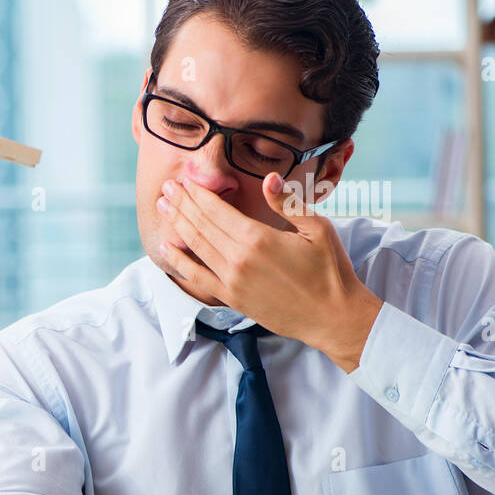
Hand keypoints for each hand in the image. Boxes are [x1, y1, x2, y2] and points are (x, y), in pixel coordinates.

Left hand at [158, 173, 382, 372]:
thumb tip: (269, 178)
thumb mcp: (317, 229)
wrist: (332, 316)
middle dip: (182, 204)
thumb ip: (288, 203)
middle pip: (201, 225)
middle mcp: (239, 259)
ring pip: (195, 246)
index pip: (217, 210)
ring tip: (163, 207)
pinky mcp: (231, 298)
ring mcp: (232, 280)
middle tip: (167, 187)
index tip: (184, 180)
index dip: (198, 193)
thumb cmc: (330, 270)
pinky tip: (165, 247)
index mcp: (258, 238)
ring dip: (176, 224)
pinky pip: (196, 277)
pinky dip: (178, 261)